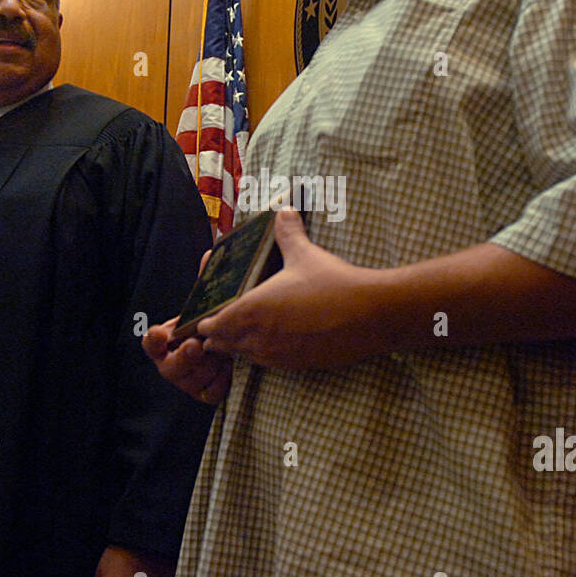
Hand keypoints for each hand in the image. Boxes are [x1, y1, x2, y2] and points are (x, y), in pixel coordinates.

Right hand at [142, 250, 234, 405]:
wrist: (235, 340)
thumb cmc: (213, 319)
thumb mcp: (210, 301)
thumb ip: (207, 280)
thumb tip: (211, 254)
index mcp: (168, 339)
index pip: (152, 343)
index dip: (153, 341)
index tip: (159, 333)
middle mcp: (174, 360)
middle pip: (168, 368)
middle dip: (182, 358)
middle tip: (195, 345)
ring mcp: (190, 378)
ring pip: (190, 382)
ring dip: (205, 369)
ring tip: (222, 354)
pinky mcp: (208, 391)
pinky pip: (210, 394)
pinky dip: (218, 383)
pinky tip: (229, 370)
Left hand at [195, 208, 380, 369]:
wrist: (370, 316)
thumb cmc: (333, 284)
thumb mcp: (306, 254)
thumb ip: (288, 233)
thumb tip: (284, 210)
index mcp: (252, 311)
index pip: (214, 325)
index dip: (207, 322)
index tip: (205, 318)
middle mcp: (259, 338)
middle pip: (226, 344)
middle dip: (220, 336)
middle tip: (218, 327)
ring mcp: (279, 355)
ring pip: (246, 356)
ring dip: (241, 346)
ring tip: (242, 335)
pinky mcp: (298, 365)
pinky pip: (270, 363)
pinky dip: (264, 354)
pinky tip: (273, 344)